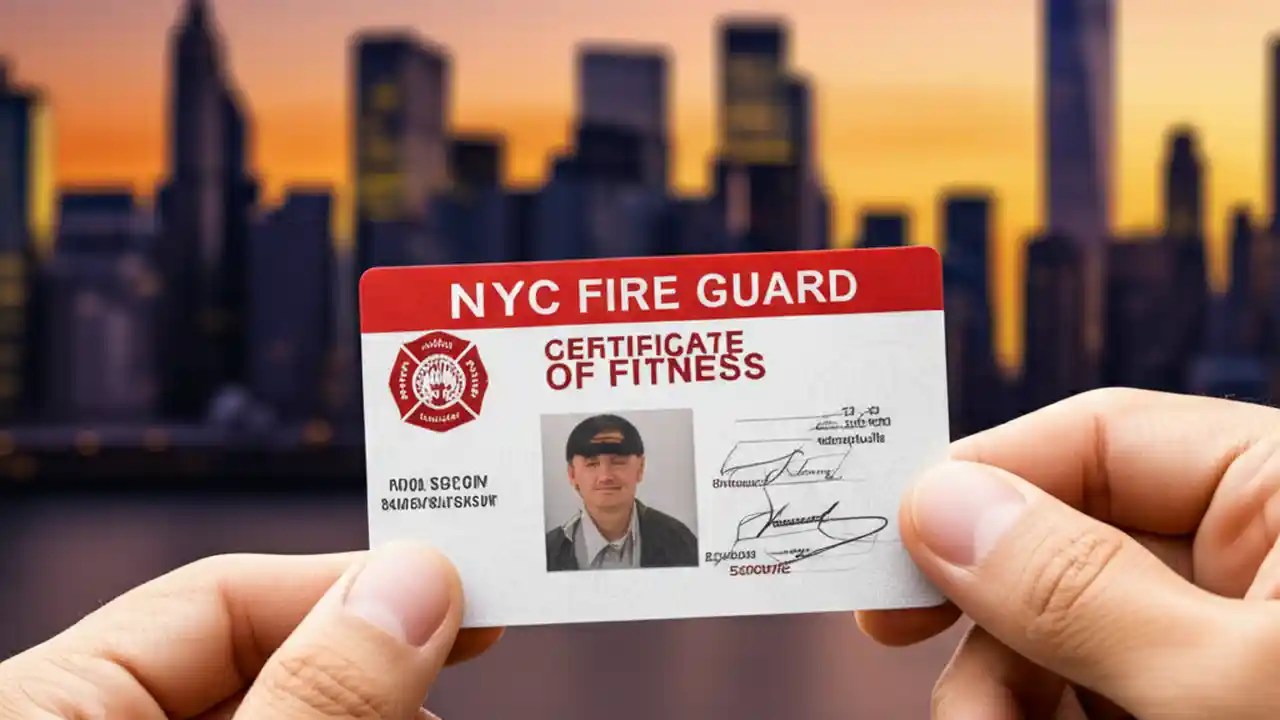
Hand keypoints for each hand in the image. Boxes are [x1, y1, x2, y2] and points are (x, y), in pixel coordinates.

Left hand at [0, 542, 502, 718]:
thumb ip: (315, 696)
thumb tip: (416, 583)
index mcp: (41, 706)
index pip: (219, 594)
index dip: (355, 582)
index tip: (466, 593)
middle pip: (254, 662)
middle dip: (369, 668)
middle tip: (450, 680)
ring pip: (269, 716)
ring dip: (363, 717)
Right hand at [856, 388, 1279, 717]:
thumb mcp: (1222, 681)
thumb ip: (1076, 586)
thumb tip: (937, 503)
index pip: (1098, 436)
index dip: (979, 483)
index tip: (891, 550)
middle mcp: (1253, 549)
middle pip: (1064, 548)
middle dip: (990, 630)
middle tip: (936, 686)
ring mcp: (1233, 632)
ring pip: (1069, 631)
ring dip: (1007, 692)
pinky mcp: (1211, 696)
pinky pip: (1101, 688)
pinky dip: (1049, 716)